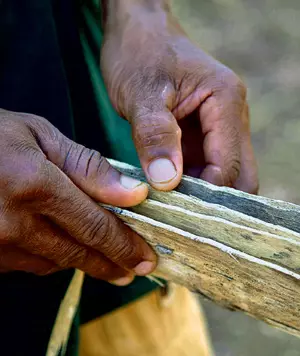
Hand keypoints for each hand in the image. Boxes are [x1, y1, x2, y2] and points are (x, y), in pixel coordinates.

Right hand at [0, 110, 155, 283]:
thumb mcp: (40, 136)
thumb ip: (87, 166)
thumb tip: (132, 193)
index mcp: (34, 187)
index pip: (94, 227)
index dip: (125, 246)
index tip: (147, 256)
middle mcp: (14, 223)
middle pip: (78, 253)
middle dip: (113, 263)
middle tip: (135, 268)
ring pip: (56, 262)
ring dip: (85, 260)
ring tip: (108, 259)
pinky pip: (31, 263)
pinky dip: (54, 256)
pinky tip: (66, 247)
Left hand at [101, 0, 257, 192]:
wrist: (136, 32)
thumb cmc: (139, 53)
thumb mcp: (141, 91)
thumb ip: (155, 134)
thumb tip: (168, 181)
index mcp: (226, 102)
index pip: (228, 165)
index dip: (206, 194)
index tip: (177, 211)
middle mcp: (230, 118)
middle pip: (238, 176)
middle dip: (213, 201)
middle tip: (180, 218)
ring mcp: (218, 128)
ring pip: (223, 175)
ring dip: (201, 195)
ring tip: (172, 211)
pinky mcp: (201, 135)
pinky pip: (205, 168)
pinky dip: (191, 185)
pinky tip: (168, 194)